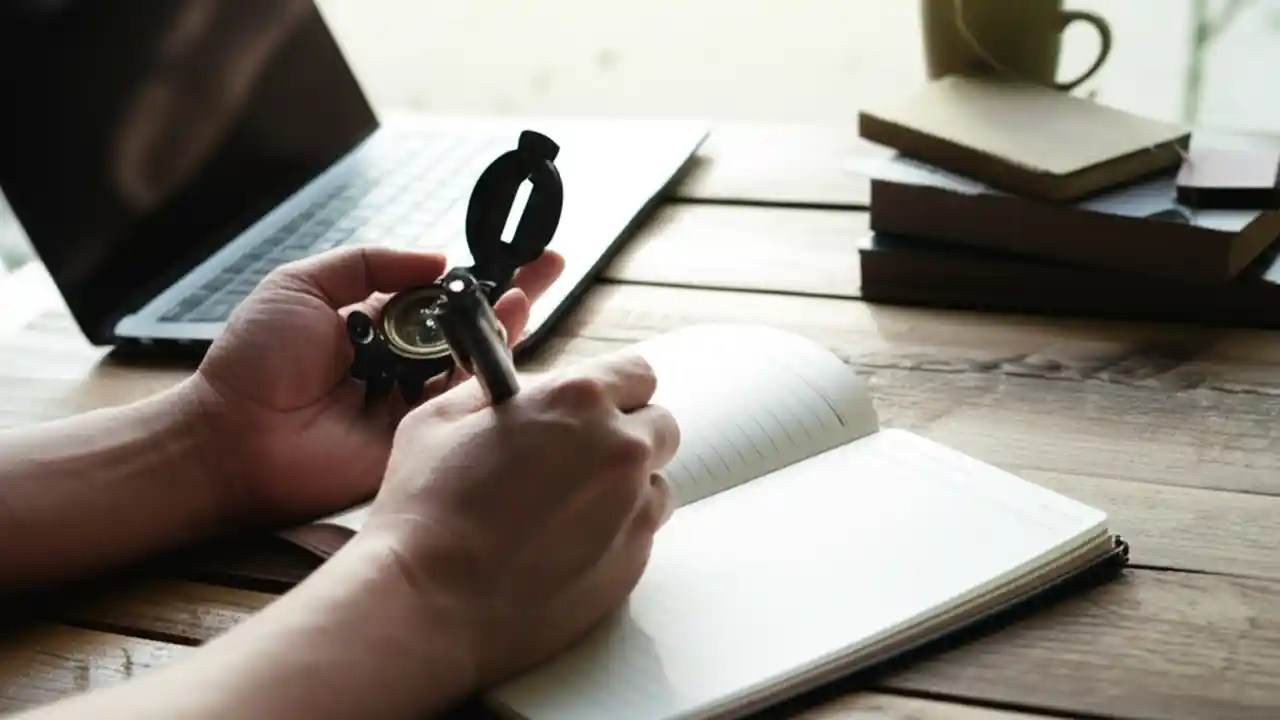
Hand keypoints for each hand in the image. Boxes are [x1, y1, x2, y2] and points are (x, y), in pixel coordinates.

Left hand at [191, 246, 564, 528]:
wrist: (231, 435)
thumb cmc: (253, 360)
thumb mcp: (303, 284)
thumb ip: (371, 263)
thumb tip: (438, 258)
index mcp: (373, 322)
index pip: (438, 294)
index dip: (475, 272)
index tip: (511, 251)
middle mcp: (401, 360)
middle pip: (469, 323)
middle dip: (512, 293)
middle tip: (552, 264)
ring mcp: (413, 400)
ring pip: (472, 359)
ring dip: (504, 324)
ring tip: (527, 292)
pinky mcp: (419, 437)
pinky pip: (461, 403)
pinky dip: (487, 373)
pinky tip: (506, 340)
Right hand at [357, 350, 678, 686]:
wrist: (432, 600)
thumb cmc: (427, 510)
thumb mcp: (440, 419)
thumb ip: (497, 391)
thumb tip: (524, 389)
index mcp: (578, 400)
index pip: (637, 374)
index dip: (615, 389)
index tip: (596, 406)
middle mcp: (620, 448)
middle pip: (660, 426)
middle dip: (628, 434)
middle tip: (581, 458)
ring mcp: (634, 507)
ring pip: (656, 481)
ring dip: (627, 486)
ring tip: (570, 508)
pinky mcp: (635, 559)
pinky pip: (644, 530)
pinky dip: (619, 530)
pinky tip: (568, 542)